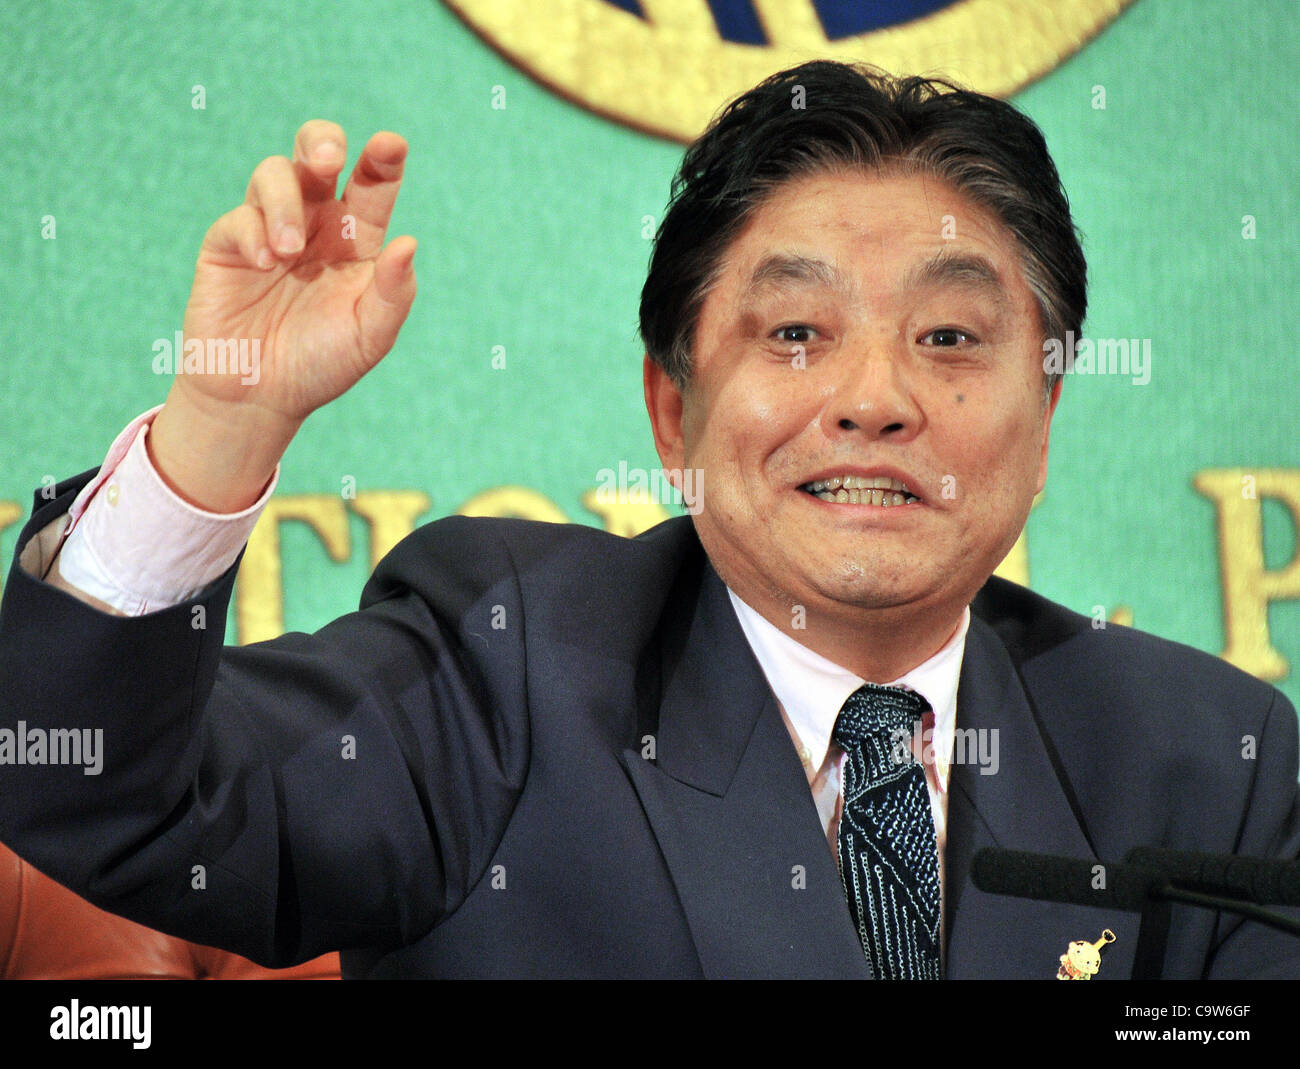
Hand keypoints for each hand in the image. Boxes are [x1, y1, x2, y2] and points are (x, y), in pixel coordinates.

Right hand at [150, 121, 416, 510]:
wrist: (260, 398)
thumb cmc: (321, 364)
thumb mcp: (370, 336)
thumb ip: (393, 294)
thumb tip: (410, 243)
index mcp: (356, 240)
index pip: (372, 185)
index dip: (383, 160)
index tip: (391, 145)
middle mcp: (314, 225)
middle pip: (315, 154)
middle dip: (321, 141)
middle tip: (328, 161)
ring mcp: (269, 229)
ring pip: (275, 173)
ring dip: (284, 201)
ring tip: (290, 250)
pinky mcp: (228, 246)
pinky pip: (238, 217)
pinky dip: (253, 232)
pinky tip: (265, 265)